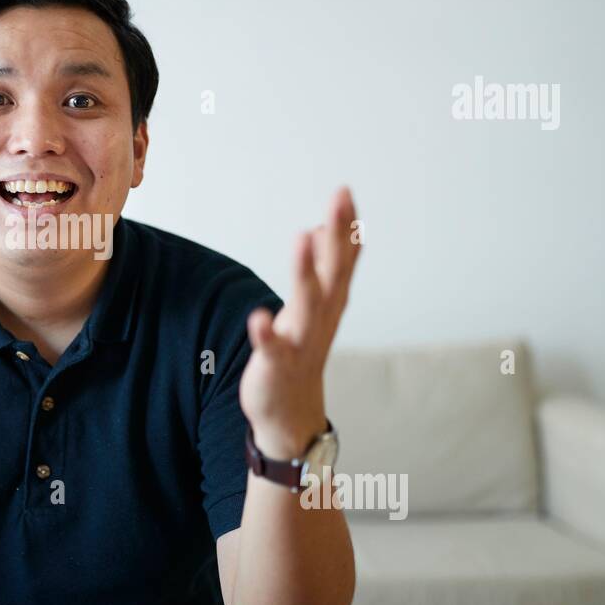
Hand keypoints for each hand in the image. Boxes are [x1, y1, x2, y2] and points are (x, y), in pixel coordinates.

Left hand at [239, 186, 361, 458]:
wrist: (291, 412)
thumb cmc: (300, 351)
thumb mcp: (316, 307)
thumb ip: (323, 270)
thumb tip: (324, 229)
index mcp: (330, 303)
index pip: (343, 259)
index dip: (345, 227)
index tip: (345, 192)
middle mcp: (321, 318)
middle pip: (333, 272)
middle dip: (337, 235)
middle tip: (340, 197)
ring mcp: (300, 341)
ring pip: (307, 304)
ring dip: (305, 272)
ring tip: (303, 238)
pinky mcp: (276, 364)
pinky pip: (272, 348)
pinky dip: (267, 334)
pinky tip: (259, 317)